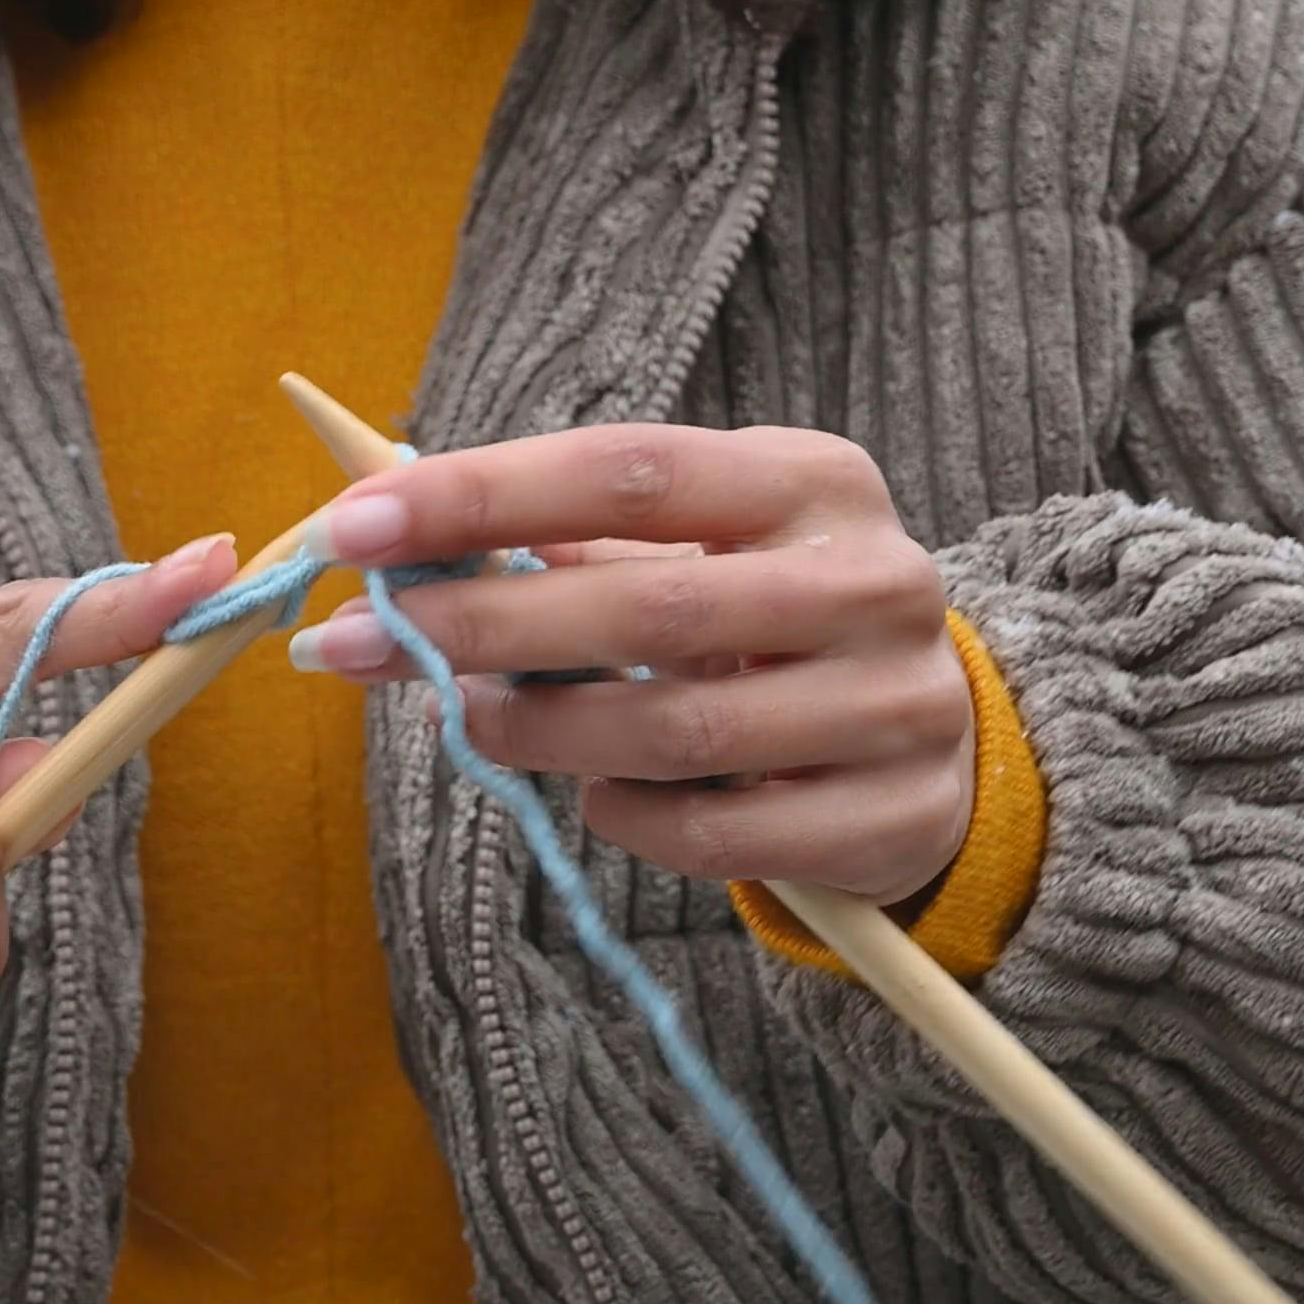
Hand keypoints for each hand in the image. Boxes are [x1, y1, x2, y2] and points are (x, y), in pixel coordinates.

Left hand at [297, 427, 973, 908]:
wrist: (943, 740)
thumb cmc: (775, 624)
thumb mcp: (702, 553)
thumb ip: (570, 550)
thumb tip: (390, 553)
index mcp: (812, 480)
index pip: (627, 469)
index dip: (485, 495)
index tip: (359, 524)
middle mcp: (873, 579)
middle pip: (647, 605)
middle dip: (483, 624)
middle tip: (363, 640)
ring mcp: (897, 701)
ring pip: (676, 732)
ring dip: (540, 732)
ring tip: (466, 721)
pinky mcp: (896, 814)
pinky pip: (721, 834)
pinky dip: (628, 818)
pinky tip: (596, 796)